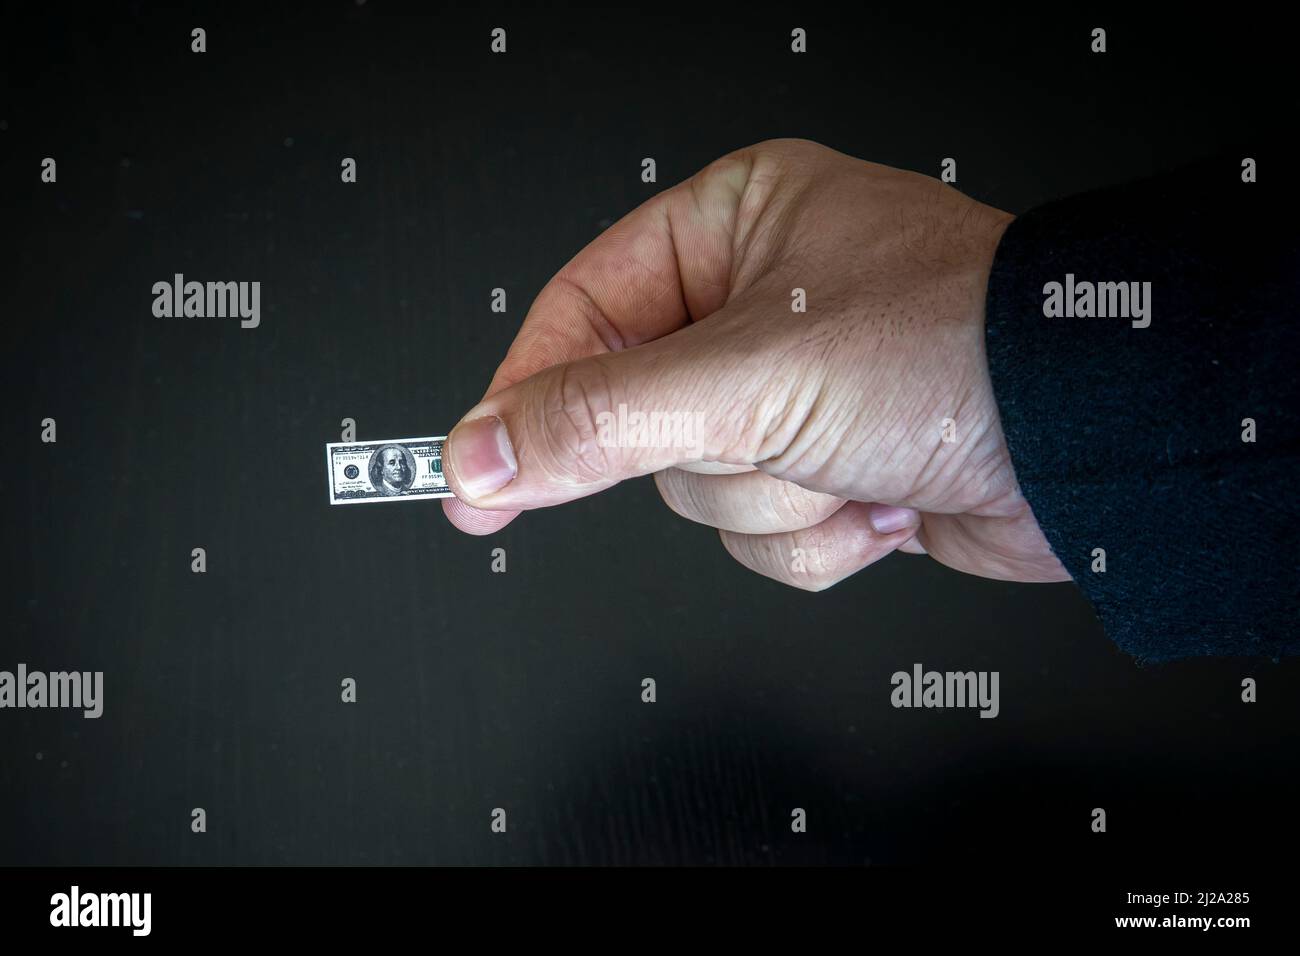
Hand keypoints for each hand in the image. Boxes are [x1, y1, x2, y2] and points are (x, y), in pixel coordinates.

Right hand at [441, 138, 1068, 588]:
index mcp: (734, 227)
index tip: (475, 472)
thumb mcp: (746, 374)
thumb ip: (596, 420)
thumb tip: (483, 453)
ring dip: (776, 498)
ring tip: (848, 456)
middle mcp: (762, 305)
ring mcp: (800, 392)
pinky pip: (766, 537)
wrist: (1095, 438)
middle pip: (638, 419)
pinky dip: (819, 537)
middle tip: (772, 430)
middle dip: (714, 453)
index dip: (524, 397)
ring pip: (704, 492)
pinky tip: (881, 496)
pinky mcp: (836, 468)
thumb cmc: (959, 346)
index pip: (579, 312)